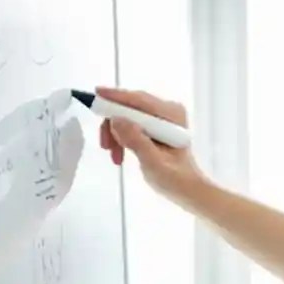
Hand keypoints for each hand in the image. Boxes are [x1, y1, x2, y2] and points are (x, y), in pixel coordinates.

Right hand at [96, 87, 208, 207]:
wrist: (186, 189)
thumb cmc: (174, 178)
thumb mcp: (153, 162)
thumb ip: (136, 140)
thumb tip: (116, 119)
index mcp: (172, 115)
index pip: (140, 100)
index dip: (117, 97)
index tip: (97, 94)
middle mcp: (168, 111)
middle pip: (131, 107)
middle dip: (114, 124)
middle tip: (105, 146)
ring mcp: (162, 118)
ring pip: (128, 117)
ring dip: (116, 135)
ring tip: (115, 156)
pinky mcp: (156, 126)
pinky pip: (131, 125)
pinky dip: (122, 138)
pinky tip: (119, 154)